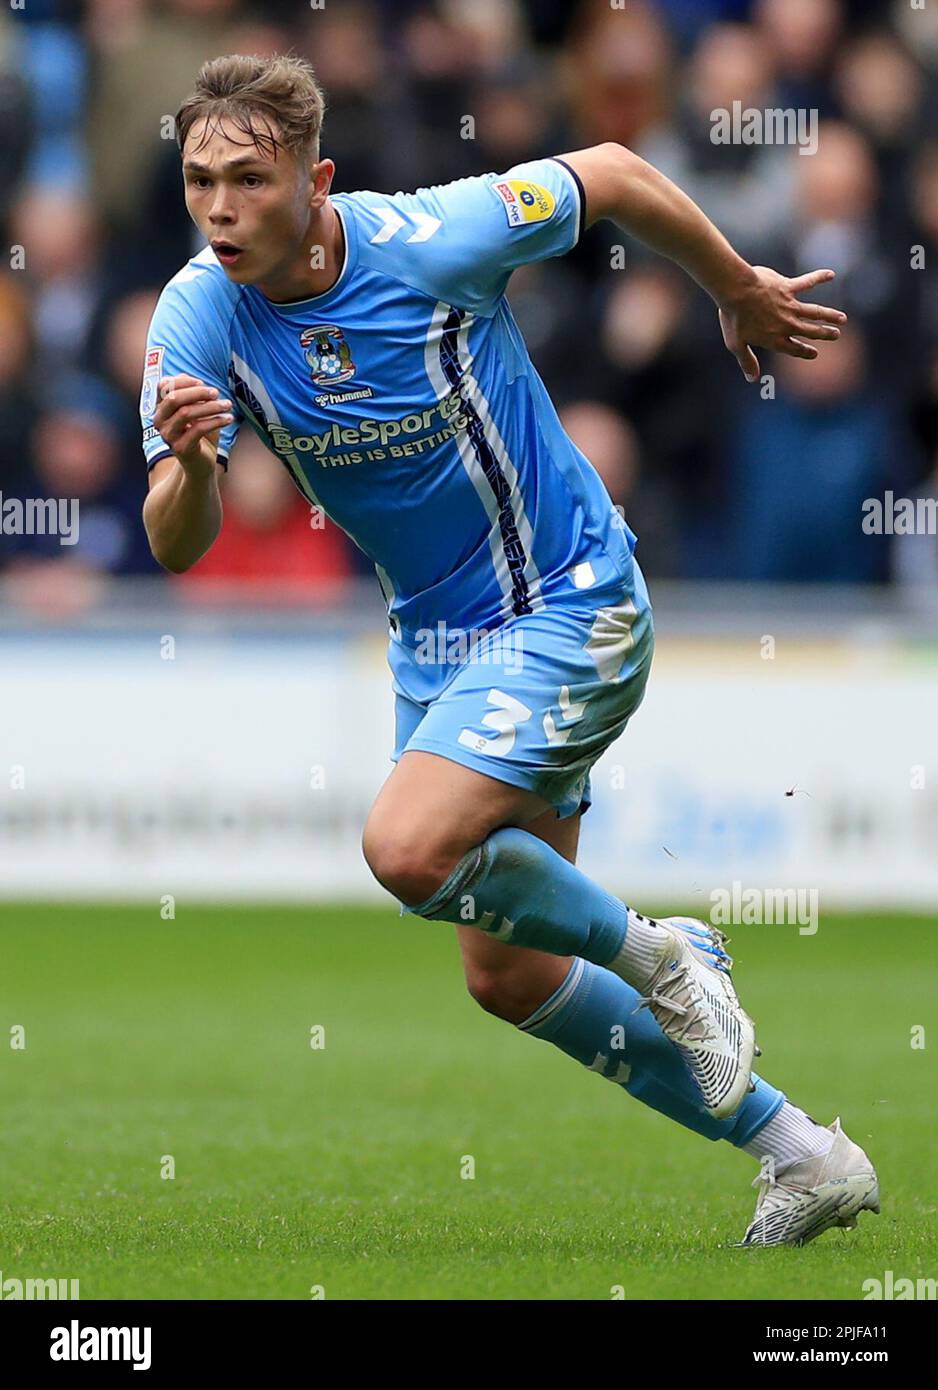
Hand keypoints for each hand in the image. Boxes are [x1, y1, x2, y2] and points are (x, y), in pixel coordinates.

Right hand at [154, 373, 233, 473]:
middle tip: (216, 393)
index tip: (202, 382)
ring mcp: (168, 435)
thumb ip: (193, 395)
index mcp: (160, 409)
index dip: (184, 381)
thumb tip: (197, 381)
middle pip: (174, 398)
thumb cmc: (199, 434)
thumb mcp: (197, 411)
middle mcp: (160, 421)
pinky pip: (198, 429)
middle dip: (197, 392)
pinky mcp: (181, 448)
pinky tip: (229, 419)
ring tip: (227, 405)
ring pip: (186, 413)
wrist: (200, 464)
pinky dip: (216, 421)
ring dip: (210, 406)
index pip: (164, 386)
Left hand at [718, 267, 846, 382]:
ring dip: (830, 315)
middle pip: (810, 331)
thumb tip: (752, 379)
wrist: (736, 291)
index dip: (804, 352)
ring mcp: (790, 306)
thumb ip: (747, 361)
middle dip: (824, 334)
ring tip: (842, 319)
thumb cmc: (733, 318)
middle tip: (836, 335)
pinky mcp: (788, 288)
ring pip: (815, 312)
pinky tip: (830, 274)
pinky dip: (819, 277)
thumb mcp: (736, 344)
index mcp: (775, 338)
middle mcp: (786, 324)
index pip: (793, 348)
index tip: (814, 353)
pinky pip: (807, 282)